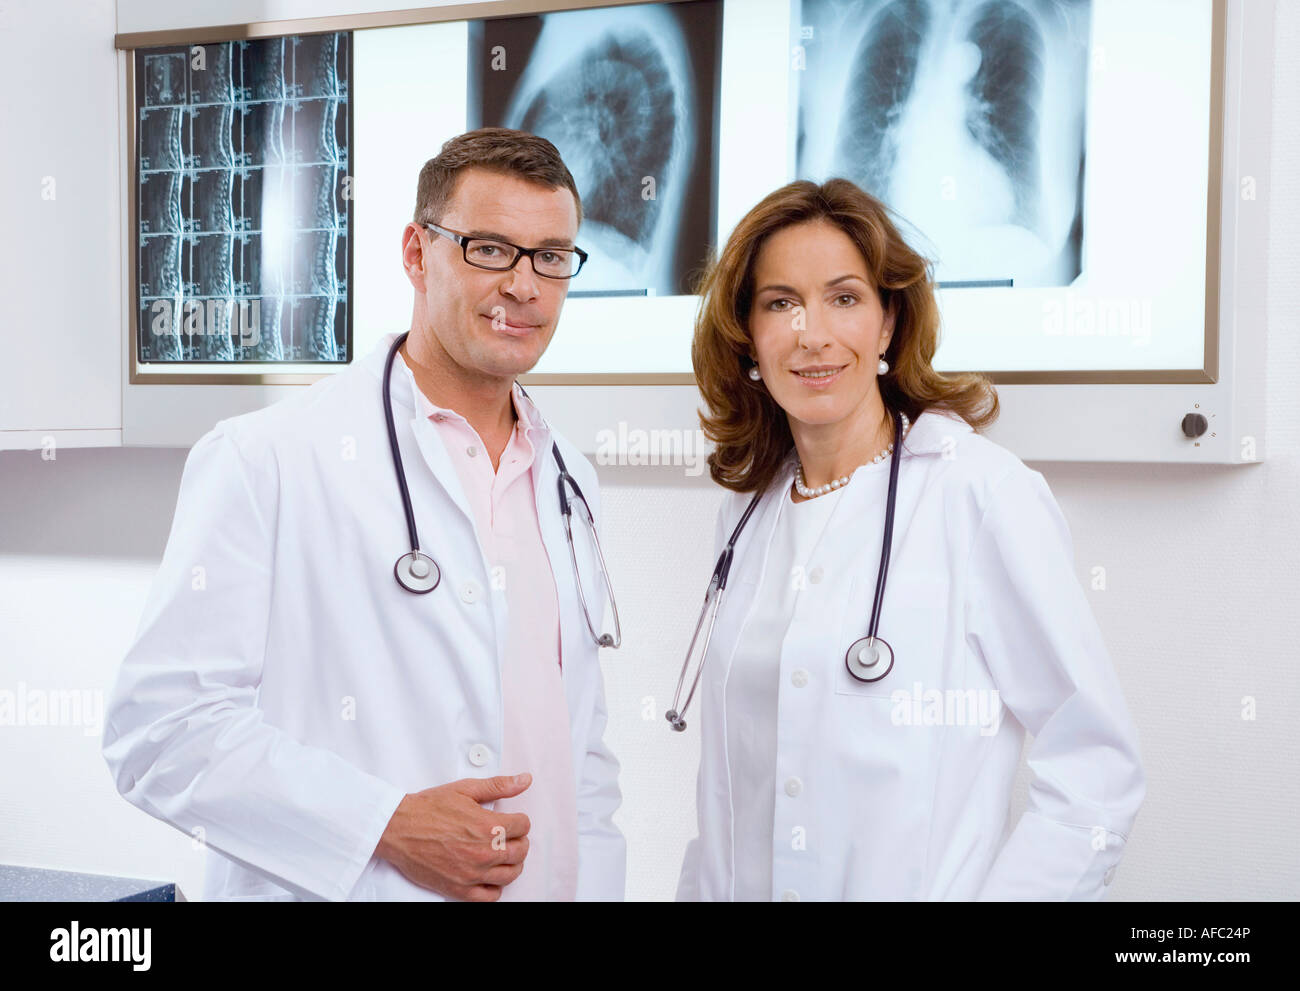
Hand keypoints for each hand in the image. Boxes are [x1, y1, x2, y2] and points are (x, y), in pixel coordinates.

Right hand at [374, 773, 531, 901]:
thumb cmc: (428, 808)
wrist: (398, 828)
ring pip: (511, 874)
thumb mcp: (465, 790)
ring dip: (511, 863)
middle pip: (521, 851)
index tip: (510, 820)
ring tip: (500, 854)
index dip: (518, 820)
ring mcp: (472, 874)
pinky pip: (491, 896)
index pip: (524, 826)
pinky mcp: (459, 889)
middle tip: (506, 836)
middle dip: (518, 841)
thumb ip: (499, 786)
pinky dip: (495, 887)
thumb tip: (525, 780)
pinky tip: (489, 875)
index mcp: (489, 826)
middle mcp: (484, 852)